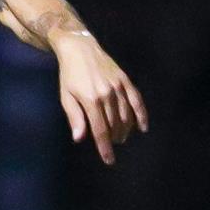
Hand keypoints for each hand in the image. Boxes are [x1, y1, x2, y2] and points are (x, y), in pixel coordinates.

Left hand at [54, 35, 148, 164]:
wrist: (80, 49)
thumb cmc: (69, 75)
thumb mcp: (66, 97)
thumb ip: (75, 118)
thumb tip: (80, 138)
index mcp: (91, 99)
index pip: (101, 130)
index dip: (105, 148)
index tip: (109, 160)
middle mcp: (107, 94)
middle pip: (115, 125)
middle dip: (113, 139)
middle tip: (111, 145)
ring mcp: (118, 86)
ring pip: (126, 115)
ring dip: (125, 130)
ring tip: (120, 138)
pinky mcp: (125, 80)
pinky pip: (137, 100)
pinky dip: (141, 115)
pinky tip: (142, 127)